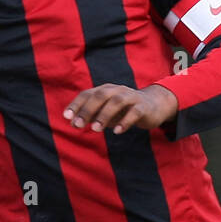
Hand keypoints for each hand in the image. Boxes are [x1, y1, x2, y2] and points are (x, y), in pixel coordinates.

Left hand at [62, 83, 178, 134]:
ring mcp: (131, 97)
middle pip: (101, 95)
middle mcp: (117, 90)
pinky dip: (125, 121)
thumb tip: (72, 123)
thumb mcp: (105, 113)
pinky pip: (135, 112)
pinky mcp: (144, 107)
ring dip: (105, 115)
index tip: (67, 118)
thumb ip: (90, 116)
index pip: (88, 94)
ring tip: (96, 129)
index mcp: (105, 90)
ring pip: (117, 101)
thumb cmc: (124, 110)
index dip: (76, 104)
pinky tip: (117, 131)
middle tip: (79, 125)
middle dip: (88, 110)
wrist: (153, 105)